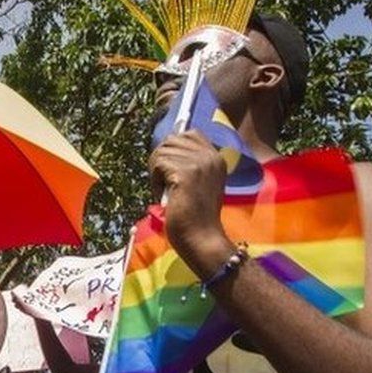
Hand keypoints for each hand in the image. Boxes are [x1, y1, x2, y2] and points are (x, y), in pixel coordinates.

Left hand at [148, 131, 231, 273]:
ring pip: (161, 151)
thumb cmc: (195, 217)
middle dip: (160, 160)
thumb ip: (189, 165)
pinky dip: (154, 181)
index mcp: (216, 158)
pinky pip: (158, 164)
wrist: (202, 238)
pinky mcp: (186, 173)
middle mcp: (210, 157)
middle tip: (163, 183)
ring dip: (156, 173)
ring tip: (165, 192)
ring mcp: (199, 164)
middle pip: (171, 140)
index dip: (172, 148)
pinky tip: (163, 196)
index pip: (189, 134)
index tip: (168, 170)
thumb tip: (165, 148)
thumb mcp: (199, 184)